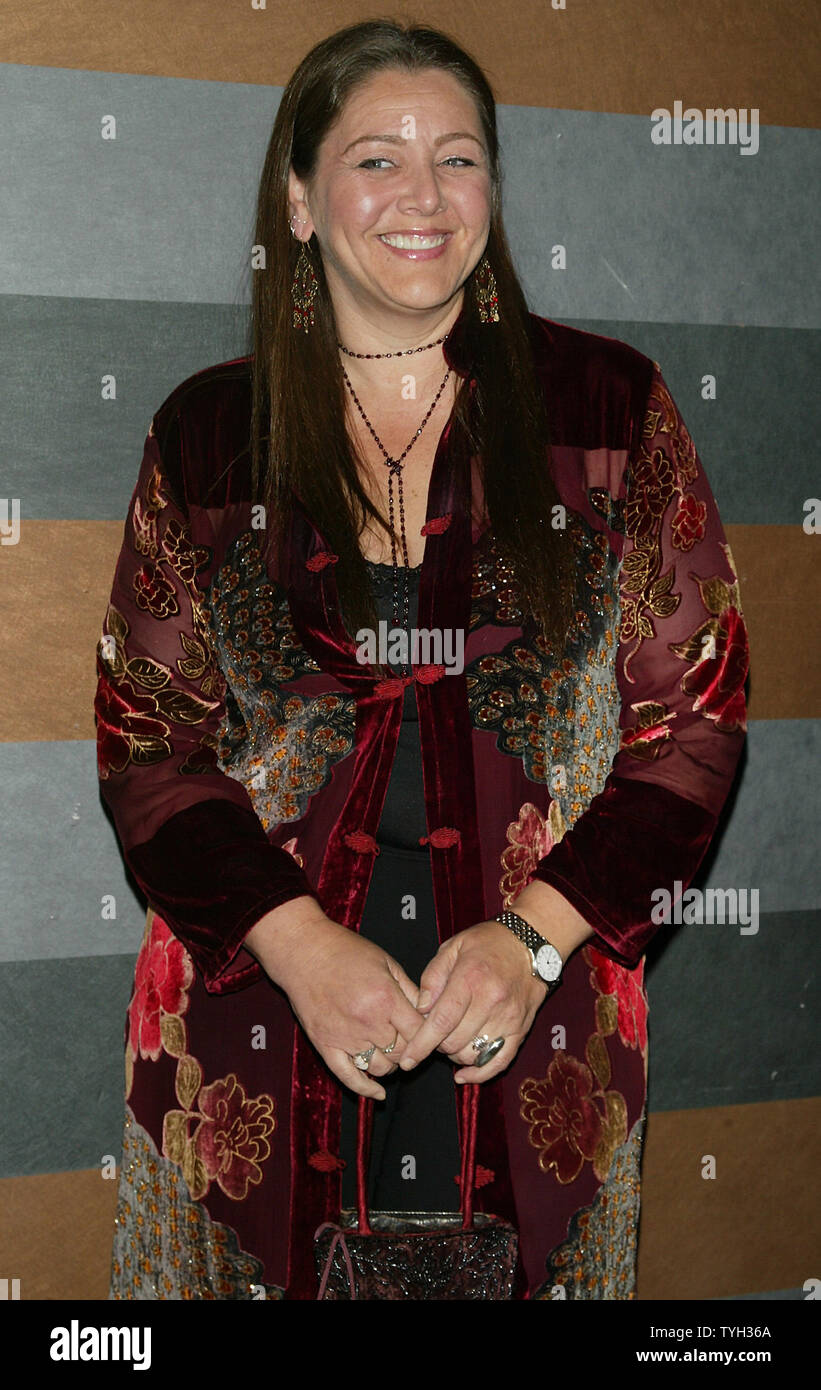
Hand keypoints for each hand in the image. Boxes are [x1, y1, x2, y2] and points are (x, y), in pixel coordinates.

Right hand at [244, 899, 424, 1100]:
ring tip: (390, 1052)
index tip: (431, 1034)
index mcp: (386, 999)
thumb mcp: (387, 962)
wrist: (303, 951)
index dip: (430, 1036)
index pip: (420, 1033)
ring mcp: (345, 1037)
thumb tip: (430, 1013)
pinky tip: (378, 1093)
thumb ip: (411, 990)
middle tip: (409, 1042)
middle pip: (402, 1054)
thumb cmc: (347, 951)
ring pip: (380, 1068)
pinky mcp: (325, 1045)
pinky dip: (365, 1089)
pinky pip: (348, 1077)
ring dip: (389, 1064)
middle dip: (411, 1050)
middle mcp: (367, 1022)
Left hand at [398, 920, 548, 1082]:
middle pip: (455, 1042)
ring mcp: (509, 1018)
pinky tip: (463, 1073)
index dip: (422, 1044)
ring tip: (451, 1040)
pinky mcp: (521, 1030)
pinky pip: (499, 1062)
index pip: (442, 1021)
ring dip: (455, 1055)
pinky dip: (479, 1073)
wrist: (530, 942)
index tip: (407, 1060)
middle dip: (437, 1044)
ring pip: (473, 1055)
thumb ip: (433, 977)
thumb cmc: (487, 943)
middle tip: (434, 1032)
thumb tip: (421, 1010)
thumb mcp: (452, 947)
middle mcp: (492, 1002)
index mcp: (471, 979)